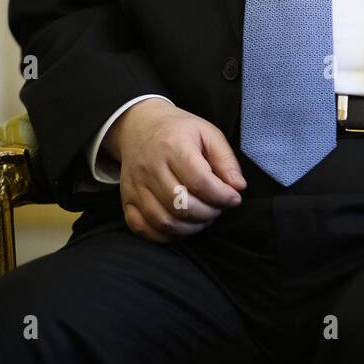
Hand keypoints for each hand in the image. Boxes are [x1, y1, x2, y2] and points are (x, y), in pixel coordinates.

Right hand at [104, 99, 247, 243]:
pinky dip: (166, 236)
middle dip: (208, 214)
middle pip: (181, 205)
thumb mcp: (207, 133)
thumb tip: (238, 187)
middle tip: (218, 208)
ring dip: (191, 228)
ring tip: (204, 217)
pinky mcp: (126, 200)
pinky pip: (143, 229)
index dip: (222, 196)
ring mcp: (135, 186)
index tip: (234, 198)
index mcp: (173, 145)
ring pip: (164, 221)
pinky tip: (182, 226)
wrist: (139, 127)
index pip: (200, 181)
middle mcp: (150, 167)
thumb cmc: (179, 131)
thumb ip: (226, 159)